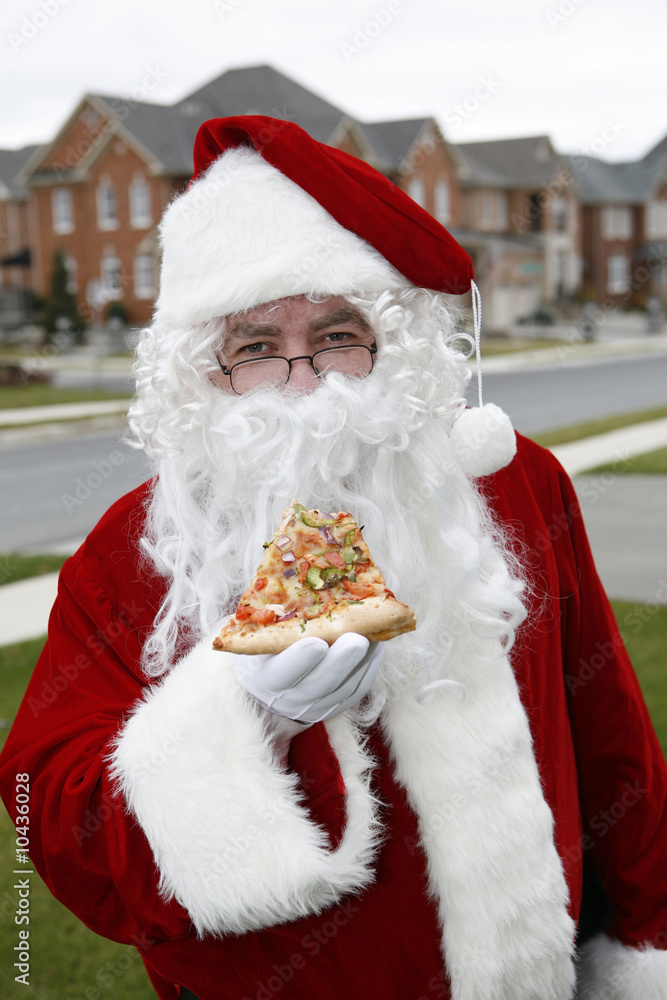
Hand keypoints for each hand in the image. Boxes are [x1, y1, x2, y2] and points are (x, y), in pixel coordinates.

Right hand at [231, 633, 382, 724]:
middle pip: (320, 684)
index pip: (282, 673)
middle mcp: (292, 697)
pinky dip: (370, 664)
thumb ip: (275, 624)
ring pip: (344, 687)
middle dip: (341, 661)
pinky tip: (378, 641)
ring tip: (375, 633)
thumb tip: (301, 587)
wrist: (272, 684)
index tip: (316, 642)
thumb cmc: (266, 648)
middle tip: (358, 639)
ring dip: (362, 660)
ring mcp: (318, 704)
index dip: (300, 660)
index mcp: (266, 679)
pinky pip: (358, 687)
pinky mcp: (339, 704)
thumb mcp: (260, 638)